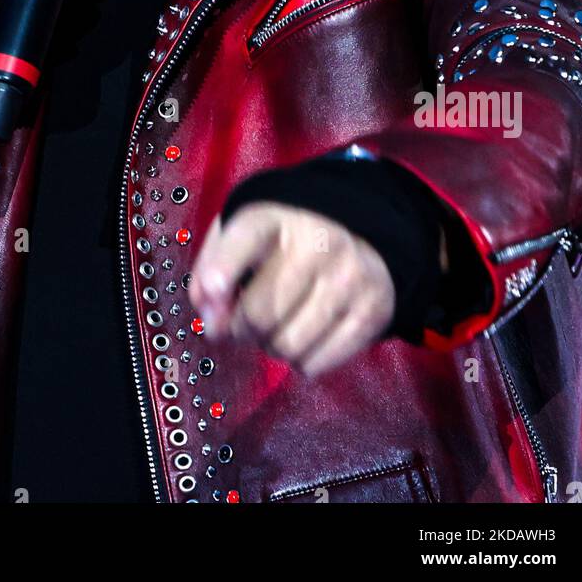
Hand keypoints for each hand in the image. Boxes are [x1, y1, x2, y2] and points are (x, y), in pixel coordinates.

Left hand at [190, 202, 395, 377]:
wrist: (360, 237)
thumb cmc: (283, 242)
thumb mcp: (241, 235)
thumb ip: (210, 269)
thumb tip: (211, 320)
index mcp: (276, 217)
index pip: (246, 238)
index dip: (223, 268)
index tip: (214, 291)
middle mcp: (318, 242)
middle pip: (259, 314)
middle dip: (241, 329)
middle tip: (247, 321)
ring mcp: (350, 277)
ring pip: (287, 346)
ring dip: (271, 347)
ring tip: (278, 325)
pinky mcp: (371, 312)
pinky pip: (315, 364)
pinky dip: (301, 361)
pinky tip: (306, 335)